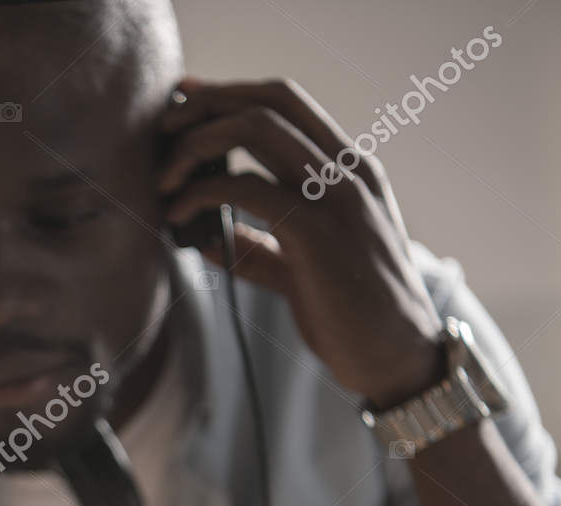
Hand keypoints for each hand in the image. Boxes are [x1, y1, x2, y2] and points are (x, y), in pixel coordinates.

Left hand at [157, 78, 445, 407]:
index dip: (229, 92)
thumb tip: (205, 238)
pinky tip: (178, 219)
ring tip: (164, 180)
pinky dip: (199, 195)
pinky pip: (244, 189)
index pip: (286, 101)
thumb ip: (261, 247)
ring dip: (196, 144)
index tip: (184, 101)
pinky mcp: (315, 233)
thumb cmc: (353, 316)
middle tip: (163, 133)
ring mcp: (337, 197)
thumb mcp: (305, 267)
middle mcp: (349, 170)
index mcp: (352, 169)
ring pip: (255, 128)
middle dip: (206, 106)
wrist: (397, 358)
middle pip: (268, 100)